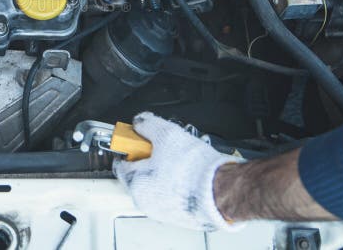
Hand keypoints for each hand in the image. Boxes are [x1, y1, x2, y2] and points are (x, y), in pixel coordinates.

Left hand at [113, 112, 241, 230]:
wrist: (222, 191)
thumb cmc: (194, 168)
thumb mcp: (166, 133)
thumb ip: (147, 125)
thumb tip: (140, 123)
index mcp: (136, 183)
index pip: (121, 165)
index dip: (129, 150)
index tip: (136, 143)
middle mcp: (145, 202)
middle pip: (138, 177)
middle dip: (148, 163)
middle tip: (162, 151)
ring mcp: (162, 212)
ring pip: (154, 189)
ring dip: (161, 176)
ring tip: (179, 164)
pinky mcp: (179, 219)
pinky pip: (170, 200)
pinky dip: (174, 190)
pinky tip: (187, 178)